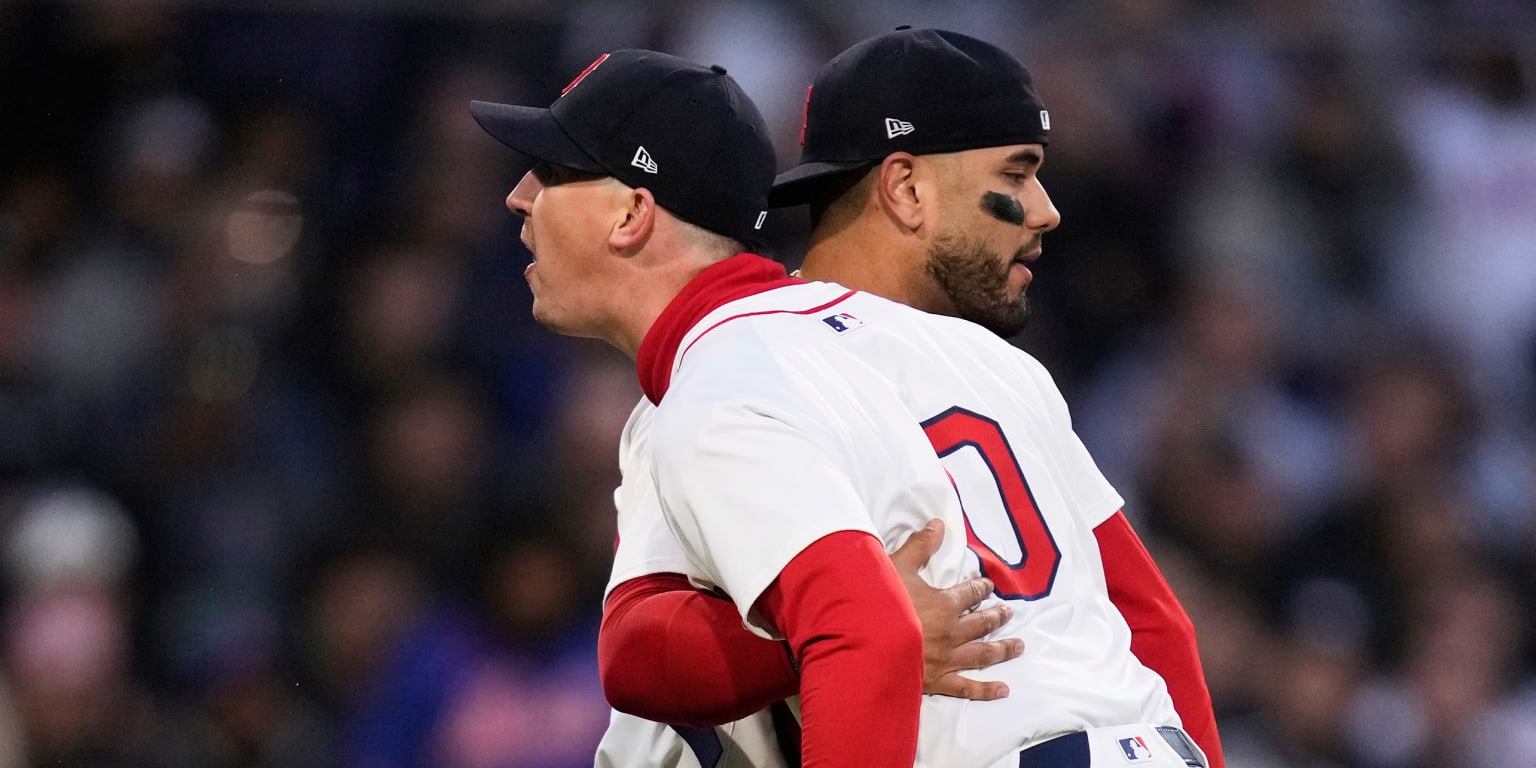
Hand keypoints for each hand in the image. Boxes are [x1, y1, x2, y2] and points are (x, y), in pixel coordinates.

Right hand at [889, 519, 1022, 700]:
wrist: (866, 643)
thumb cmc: (879, 603)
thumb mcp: (896, 567)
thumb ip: (920, 546)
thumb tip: (938, 523)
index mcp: (945, 603)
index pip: (970, 592)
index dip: (981, 588)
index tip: (988, 586)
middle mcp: (953, 631)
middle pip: (982, 622)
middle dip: (997, 616)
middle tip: (1008, 613)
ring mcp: (948, 658)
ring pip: (983, 653)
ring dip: (1002, 648)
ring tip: (1018, 645)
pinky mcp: (939, 680)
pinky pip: (967, 687)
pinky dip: (987, 690)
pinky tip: (1003, 690)